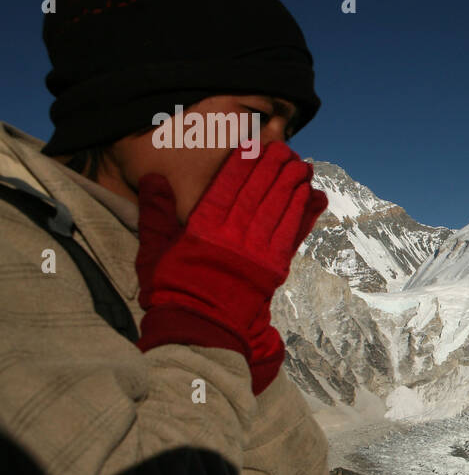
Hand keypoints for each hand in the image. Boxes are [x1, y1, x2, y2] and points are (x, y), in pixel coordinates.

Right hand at [135, 142, 323, 389]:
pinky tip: (309, 194)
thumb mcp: (153, 251)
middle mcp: (232, 235)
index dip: (241, 163)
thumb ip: (155, 214)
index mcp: (202, 228)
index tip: (253, 145)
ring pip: (278, 208)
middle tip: (284, 148)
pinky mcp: (274, 268)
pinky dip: (301, 212)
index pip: (226, 186)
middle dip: (272, 167)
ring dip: (291, 183)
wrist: (199, 329)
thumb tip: (153, 179)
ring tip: (301, 164)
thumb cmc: (171, 291)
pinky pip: (292, 233)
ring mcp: (256, 251)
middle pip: (257, 192)